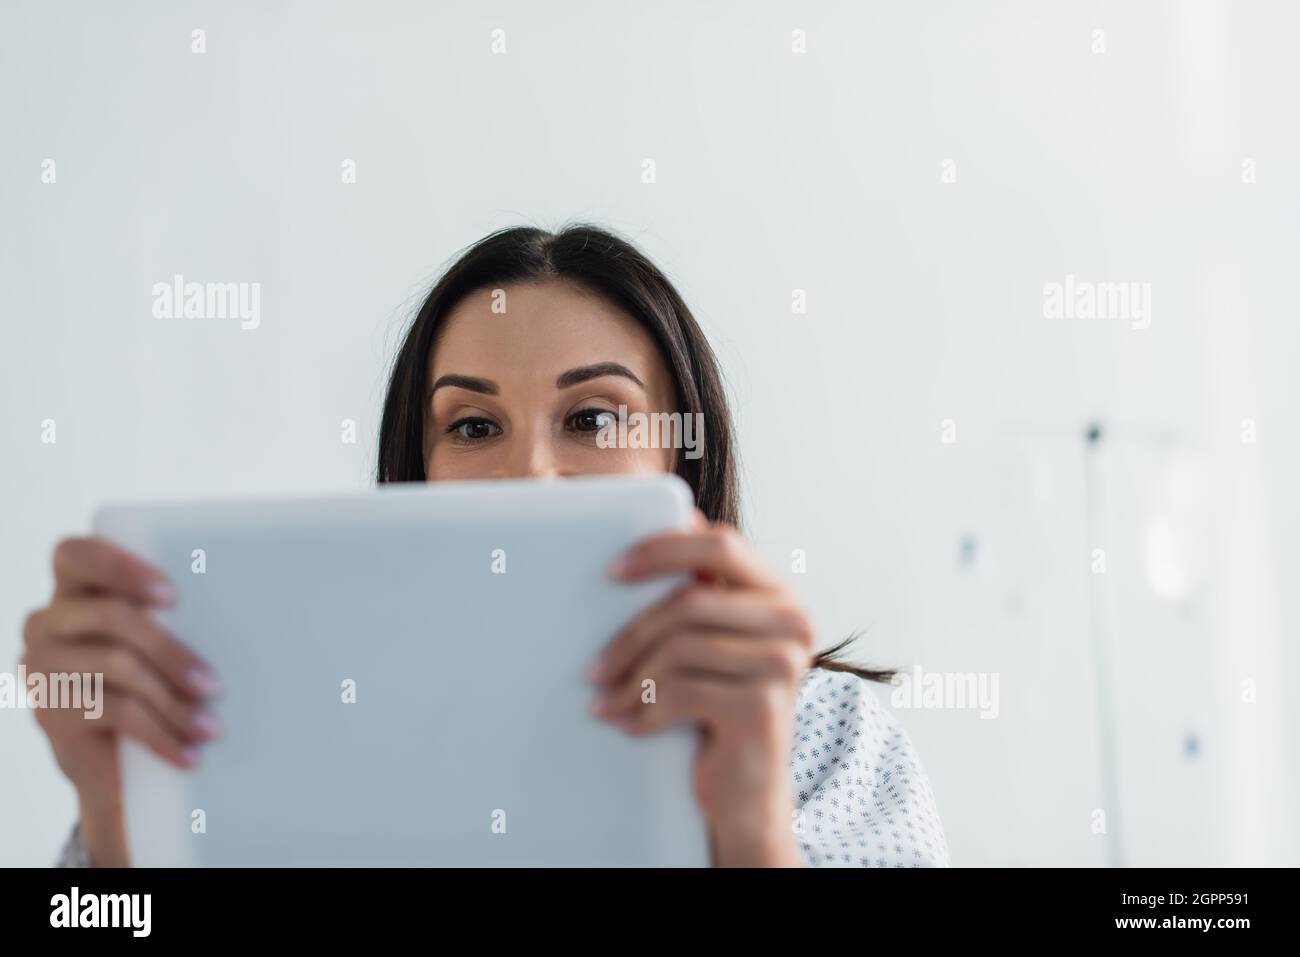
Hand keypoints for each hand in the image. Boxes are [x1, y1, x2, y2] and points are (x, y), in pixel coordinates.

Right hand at [21, 537, 220, 864]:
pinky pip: (114, 713)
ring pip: (117, 666)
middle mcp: (46, 622)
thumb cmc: (155, 684)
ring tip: (211, 728)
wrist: (119, 764)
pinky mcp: (48, 713)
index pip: (77, 555)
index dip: (121, 567)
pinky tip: (189, 753)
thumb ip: (177, 618)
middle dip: (170, 650)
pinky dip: (160, 735)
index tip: (172, 595)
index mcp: (74, 589)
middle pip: (111, 616)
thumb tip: (247, 605)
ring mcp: (41, 667)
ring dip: (174, 702)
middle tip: (214, 684)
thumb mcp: (161, 644)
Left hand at [589, 512, 812, 865]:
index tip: (612, 571)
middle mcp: (794, 622)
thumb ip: (704, 589)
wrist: (746, 794)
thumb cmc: (718, 709)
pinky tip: (628, 724)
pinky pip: (683, 692)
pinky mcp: (764, 708)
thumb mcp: (710, 645)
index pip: (719, 545)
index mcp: (779, 593)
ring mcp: (784, 665)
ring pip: (681, 647)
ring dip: (631, 679)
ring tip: (605, 700)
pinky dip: (645, 710)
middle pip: (690, 601)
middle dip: (630, 632)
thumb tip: (683, 513)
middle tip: (592, 666)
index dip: (662, 550)